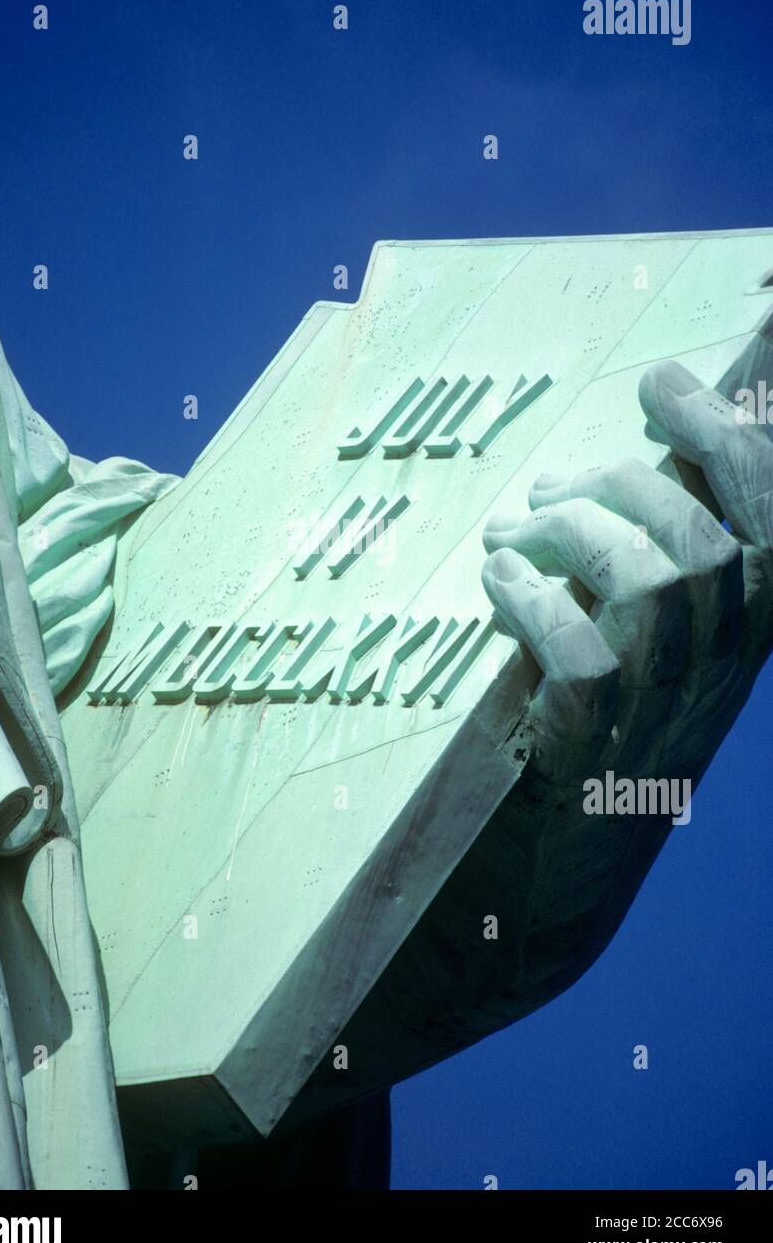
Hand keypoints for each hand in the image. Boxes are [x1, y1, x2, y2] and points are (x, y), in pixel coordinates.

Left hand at [481, 360, 772, 801]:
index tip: (659, 383)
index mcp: (748, 631)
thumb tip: (626, 462)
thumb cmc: (615, 722)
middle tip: (546, 486)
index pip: (772, 518)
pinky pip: (578, 655)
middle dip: (618, 484)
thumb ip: (662, 557)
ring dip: (567, 534)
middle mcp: (721, 668)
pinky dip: (532, 603)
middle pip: (702, 541)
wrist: (579, 859)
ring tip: (507, 535)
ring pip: (646, 584)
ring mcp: (660, 709)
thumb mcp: (664, 637)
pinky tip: (496, 584)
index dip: (727, 436)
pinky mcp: (594, 744)